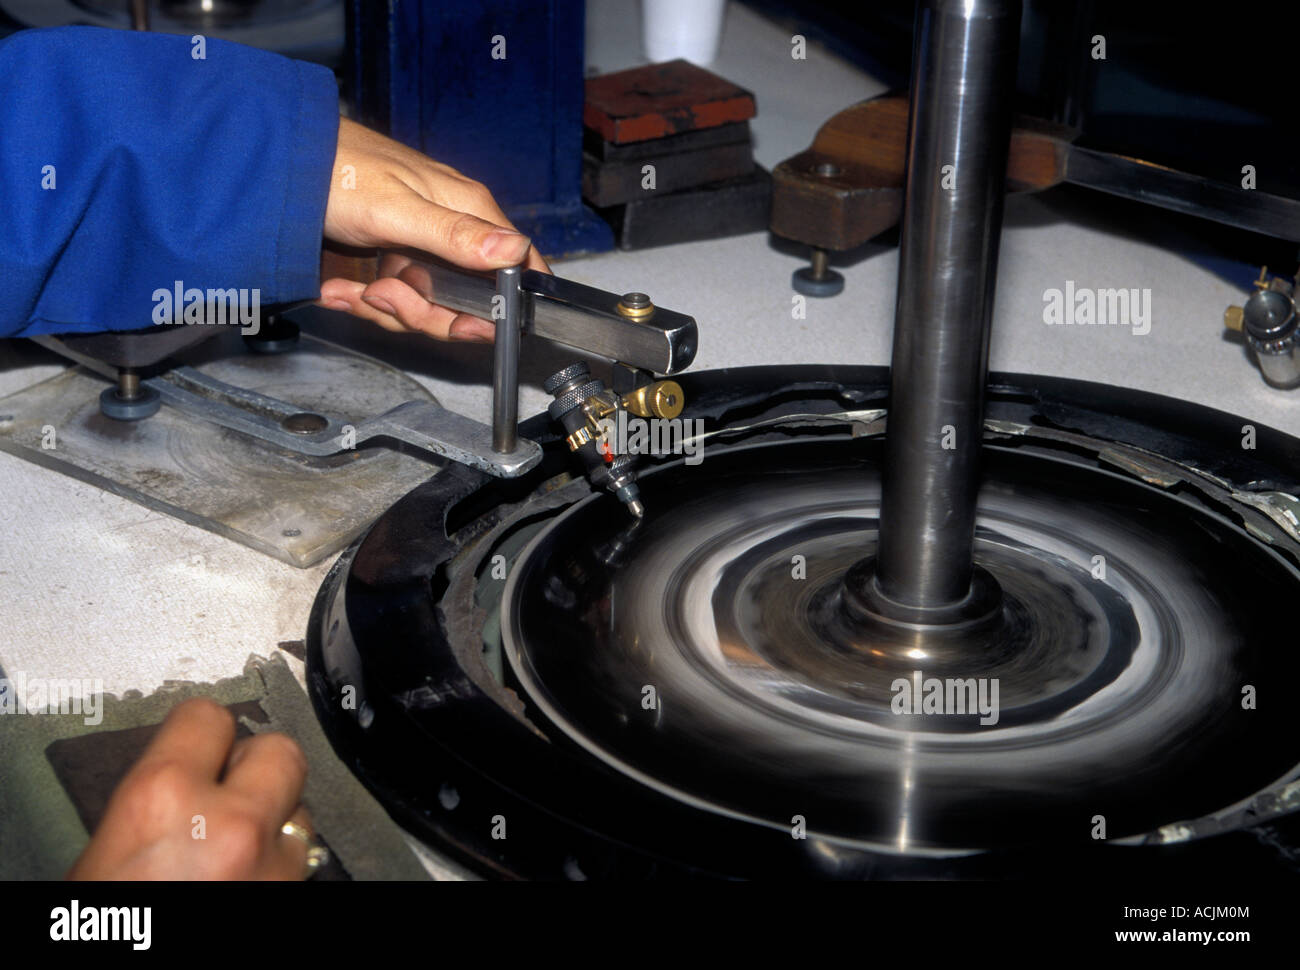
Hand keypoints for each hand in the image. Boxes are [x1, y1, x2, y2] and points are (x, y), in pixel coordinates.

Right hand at [67, 698, 314, 880]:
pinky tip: (250, 874)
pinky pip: (303, 853)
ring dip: (272, 818)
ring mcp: (274, 863)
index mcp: (161, 801)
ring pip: (300, 807)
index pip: (206, 716)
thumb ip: (150, 802)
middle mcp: (230, 826)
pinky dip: (280, 859)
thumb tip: (175, 776)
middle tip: (227, 791)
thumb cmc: (105, 929)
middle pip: (278, 750)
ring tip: (235, 846)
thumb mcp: (103, 853)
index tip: (199, 738)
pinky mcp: (298, 890)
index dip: (201, 728)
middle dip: (255, 766)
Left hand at [320, 117, 549, 341]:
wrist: (278, 163)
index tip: (476, 326)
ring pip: (425, 308)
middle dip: (425, 313)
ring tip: (356, 289)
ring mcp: (417, 250)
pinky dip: (362, 302)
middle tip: (386, 296)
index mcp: (466, 212)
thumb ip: (456, 235)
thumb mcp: (396, 208)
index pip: (514, 267)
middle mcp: (448, 233)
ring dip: (385, 309)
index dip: (504, 305)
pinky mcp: (388, 262)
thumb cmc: (336, 168)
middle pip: (465, 302)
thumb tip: (515, 250)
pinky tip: (339, 288)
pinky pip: (390, 302)